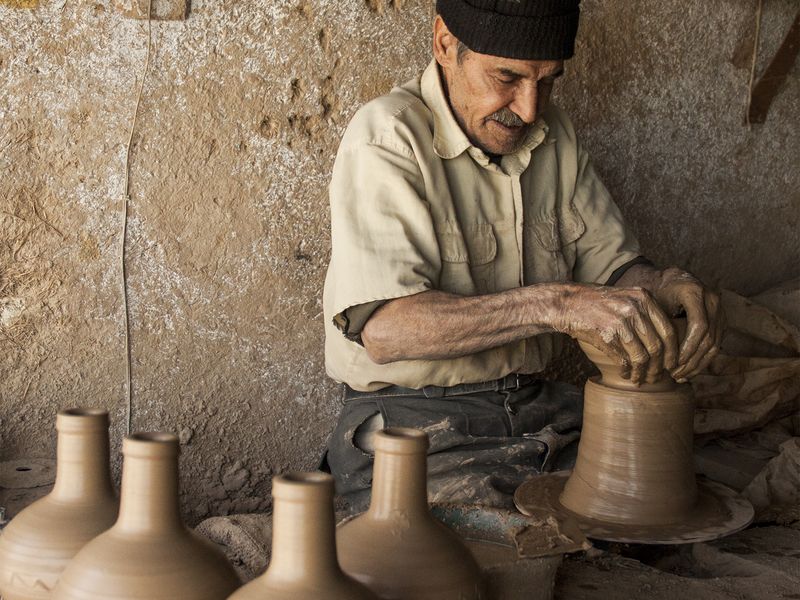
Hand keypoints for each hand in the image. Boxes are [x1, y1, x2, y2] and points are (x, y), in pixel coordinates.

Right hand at [555, 284, 678, 384]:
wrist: (568, 302)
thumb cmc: (597, 303)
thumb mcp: (625, 297)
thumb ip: (645, 312)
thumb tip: (667, 341)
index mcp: (644, 298)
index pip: (668, 330)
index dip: (673, 352)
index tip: (672, 365)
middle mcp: (635, 308)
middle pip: (657, 346)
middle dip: (659, 367)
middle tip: (656, 377)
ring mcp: (621, 321)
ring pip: (641, 357)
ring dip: (642, 373)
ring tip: (639, 379)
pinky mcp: (607, 335)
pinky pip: (624, 360)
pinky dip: (627, 371)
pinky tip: (626, 374)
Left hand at [651, 268, 723, 381]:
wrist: (669, 280)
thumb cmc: (656, 293)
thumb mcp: (653, 303)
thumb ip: (655, 323)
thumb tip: (651, 353)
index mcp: (694, 291)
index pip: (699, 325)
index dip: (688, 348)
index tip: (673, 363)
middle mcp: (712, 298)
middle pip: (709, 336)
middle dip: (692, 360)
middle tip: (675, 374)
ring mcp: (720, 309)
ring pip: (715, 343)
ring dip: (698, 363)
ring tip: (681, 376)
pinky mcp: (721, 319)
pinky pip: (716, 343)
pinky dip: (703, 358)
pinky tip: (689, 370)